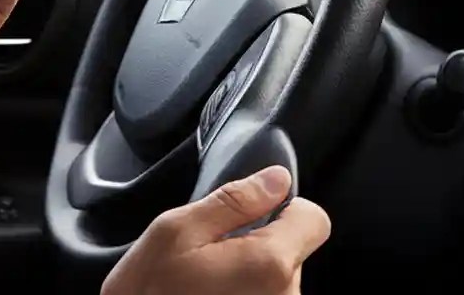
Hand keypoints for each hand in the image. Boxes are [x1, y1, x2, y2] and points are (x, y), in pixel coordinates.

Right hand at [101, 167, 330, 294]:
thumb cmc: (150, 293)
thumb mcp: (176, 232)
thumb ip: (232, 201)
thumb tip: (275, 180)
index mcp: (269, 264)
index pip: (314, 219)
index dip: (283, 208)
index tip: (252, 216)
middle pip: (293, 249)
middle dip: (258, 244)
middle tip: (211, 257)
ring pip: (278, 277)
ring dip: (248, 275)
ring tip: (207, 285)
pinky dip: (244, 294)